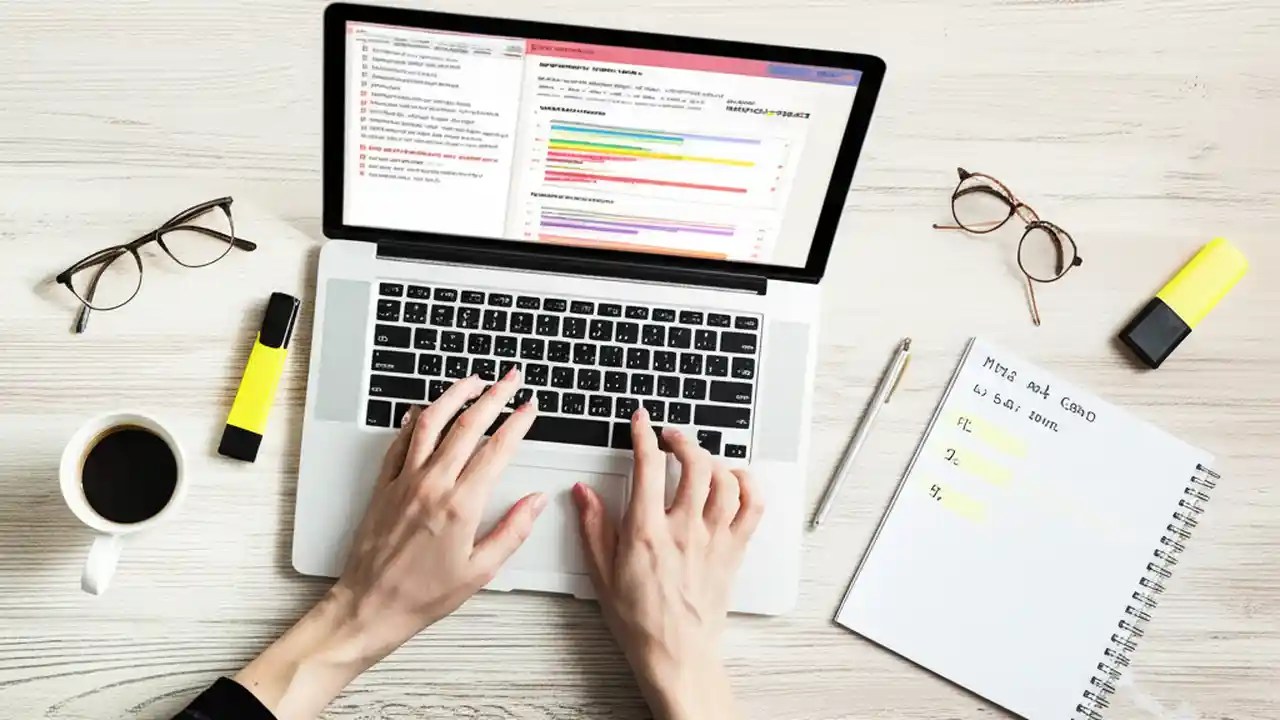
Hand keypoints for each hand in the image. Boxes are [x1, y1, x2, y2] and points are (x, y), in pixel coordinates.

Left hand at [235, 371, 545, 719]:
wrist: (370, 605)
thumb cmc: (422, 595)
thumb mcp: (480, 571)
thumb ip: (512, 531)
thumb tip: (536, 502)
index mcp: (460, 504)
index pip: (497, 449)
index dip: (517, 423)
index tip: (529, 408)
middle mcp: (431, 484)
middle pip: (468, 425)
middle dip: (494, 395)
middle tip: (510, 379)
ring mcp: (404, 481)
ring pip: (431, 422)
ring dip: (454, 395)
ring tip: (472, 381)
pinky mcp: (383, 486)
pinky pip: (400, 442)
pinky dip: (415, 420)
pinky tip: (423, 411)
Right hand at [573, 409, 763, 719]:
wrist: (676, 654)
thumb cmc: (639, 621)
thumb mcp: (601, 573)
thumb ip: (593, 527)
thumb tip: (583, 493)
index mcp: (647, 533)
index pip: (648, 467)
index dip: (643, 435)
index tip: (640, 422)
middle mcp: (684, 531)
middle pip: (694, 465)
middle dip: (682, 439)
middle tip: (670, 435)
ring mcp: (714, 539)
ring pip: (724, 481)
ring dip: (712, 459)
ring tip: (698, 455)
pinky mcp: (734, 550)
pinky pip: (752, 507)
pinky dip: (747, 484)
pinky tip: (734, 478)